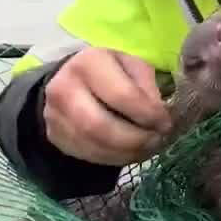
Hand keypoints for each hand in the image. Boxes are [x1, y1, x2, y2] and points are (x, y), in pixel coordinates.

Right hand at [42, 47, 173, 165]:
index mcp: (89, 63)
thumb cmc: (112, 72)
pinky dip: (114, 158)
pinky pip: (87, 154)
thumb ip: (146, 87)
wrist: (72, 81)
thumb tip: (157, 115)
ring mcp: (55, 114)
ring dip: (127, 152)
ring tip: (148, 148)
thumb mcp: (133, 67)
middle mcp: (65, 87)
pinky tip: (130, 153)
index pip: (121, 95)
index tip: (166, 123)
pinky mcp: (55, 135)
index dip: (148, 114)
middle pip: (100, 125)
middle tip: (157, 140)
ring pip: (93, 144)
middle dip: (135, 138)